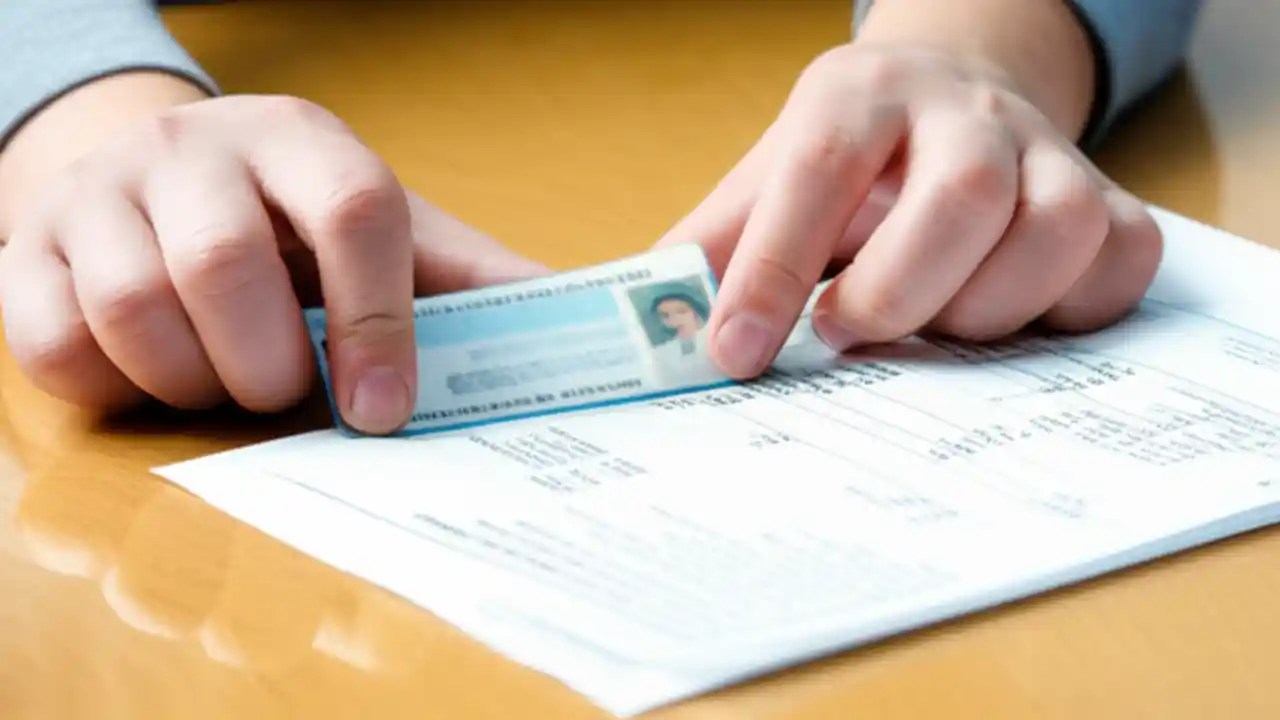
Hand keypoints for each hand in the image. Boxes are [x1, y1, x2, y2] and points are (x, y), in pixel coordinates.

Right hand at [0, 95, 545, 432]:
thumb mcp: (393, 236)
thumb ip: (477, 283)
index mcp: (303, 142)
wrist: (160, 184)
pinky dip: (114, 388)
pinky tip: (153, 375)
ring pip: (135, 309)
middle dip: (266, 367)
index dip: (377, 322)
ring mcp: (98, 192)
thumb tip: (600, 333)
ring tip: (223, 382)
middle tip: (285, 395)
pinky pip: (54, 345)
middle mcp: (195, 149)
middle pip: (224, 266)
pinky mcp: (22, 249)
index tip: (383, 414)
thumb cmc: (294, 226)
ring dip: (193, 382)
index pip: (355, 213)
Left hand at [658, 44, 1161, 377]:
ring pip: (1055, 231)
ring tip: (932, 326)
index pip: (817, 173)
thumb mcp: (763, 186)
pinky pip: (1119, 262)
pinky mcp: (1110, 198)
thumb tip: (646, 338)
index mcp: (858, 98)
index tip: (736, 353)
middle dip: (897, 294)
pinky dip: (1065, 314)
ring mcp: (1049, 150)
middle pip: (962, 196)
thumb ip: (708, 253)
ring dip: (983, 311)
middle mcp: (964, 112)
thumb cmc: (846, 165)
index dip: (772, 270)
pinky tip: (1007, 317)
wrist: (949, 102)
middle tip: (846, 331)